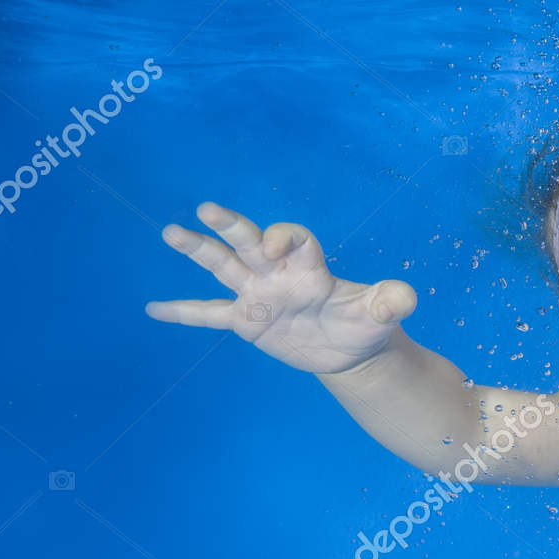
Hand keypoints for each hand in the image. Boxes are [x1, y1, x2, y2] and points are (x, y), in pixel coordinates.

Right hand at [145, 202, 417, 373]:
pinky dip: (182, 312)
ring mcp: (258, 295)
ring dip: (198, 250)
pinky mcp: (246, 321)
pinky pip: (209, 314)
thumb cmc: (366, 324)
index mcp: (310, 267)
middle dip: (231, 226)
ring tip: (169, 231)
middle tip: (206, 209)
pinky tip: (152, 308)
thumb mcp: (382, 315)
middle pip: (250, 243)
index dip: (283, 237)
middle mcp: (278, 274)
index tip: (275, 245)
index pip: (294, 240)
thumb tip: (406, 297)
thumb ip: (391, 302)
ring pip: (222, 267)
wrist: (351, 349)